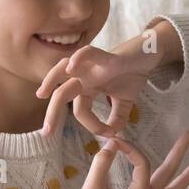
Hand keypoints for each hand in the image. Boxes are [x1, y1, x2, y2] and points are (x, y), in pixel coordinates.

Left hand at [36, 22, 175, 137]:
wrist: (146, 56)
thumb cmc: (132, 75)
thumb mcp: (125, 103)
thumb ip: (117, 119)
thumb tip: (112, 135)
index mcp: (86, 89)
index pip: (80, 110)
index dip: (92, 125)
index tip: (108, 134)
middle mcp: (84, 77)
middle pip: (62, 94)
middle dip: (52, 113)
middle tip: (46, 132)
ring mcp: (92, 66)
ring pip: (63, 69)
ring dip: (51, 80)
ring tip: (42, 94)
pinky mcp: (105, 55)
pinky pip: (88, 53)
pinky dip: (78, 58)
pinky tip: (70, 69)